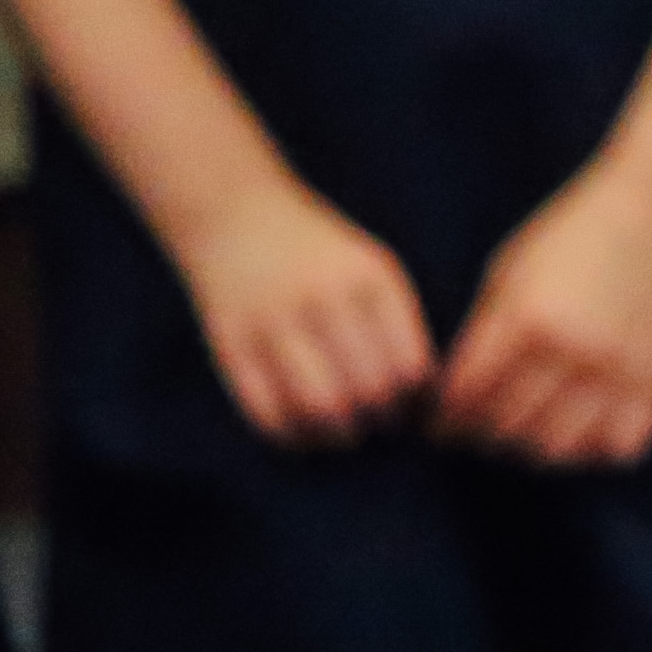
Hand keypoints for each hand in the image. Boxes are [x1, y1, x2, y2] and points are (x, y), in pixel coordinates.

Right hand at [178, 184, 436, 447]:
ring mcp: (272, 321)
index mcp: (369, 278)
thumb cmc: (319, 253)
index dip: (416, 399)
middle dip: (381, 420)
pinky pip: (265, 411)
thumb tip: (421, 397)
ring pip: (318, 407)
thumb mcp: (371, 267)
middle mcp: (321, 298)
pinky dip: (291, 435)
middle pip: (368, 389)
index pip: (409, 362)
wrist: (234, 216)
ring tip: (345, 432)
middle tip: (380, 423)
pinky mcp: (229, 344)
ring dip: (339, 434)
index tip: (412, 404)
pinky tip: (304, 432)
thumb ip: (397, 322)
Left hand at [436, 173, 651, 469]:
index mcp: (528, 319)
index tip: (439, 420)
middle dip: (480, 433)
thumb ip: (485, 333)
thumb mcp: (512, 272)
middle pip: (506, 428)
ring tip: (525, 430)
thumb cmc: (575, 234)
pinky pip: (617, 448)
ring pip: (558, 449)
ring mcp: (620, 372)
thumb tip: (456, 392)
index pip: (466, 396)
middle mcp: (573, 352)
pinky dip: (592, 449)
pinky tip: (581, 428)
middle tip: (476, 428)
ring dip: (531, 446)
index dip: (443, 417)